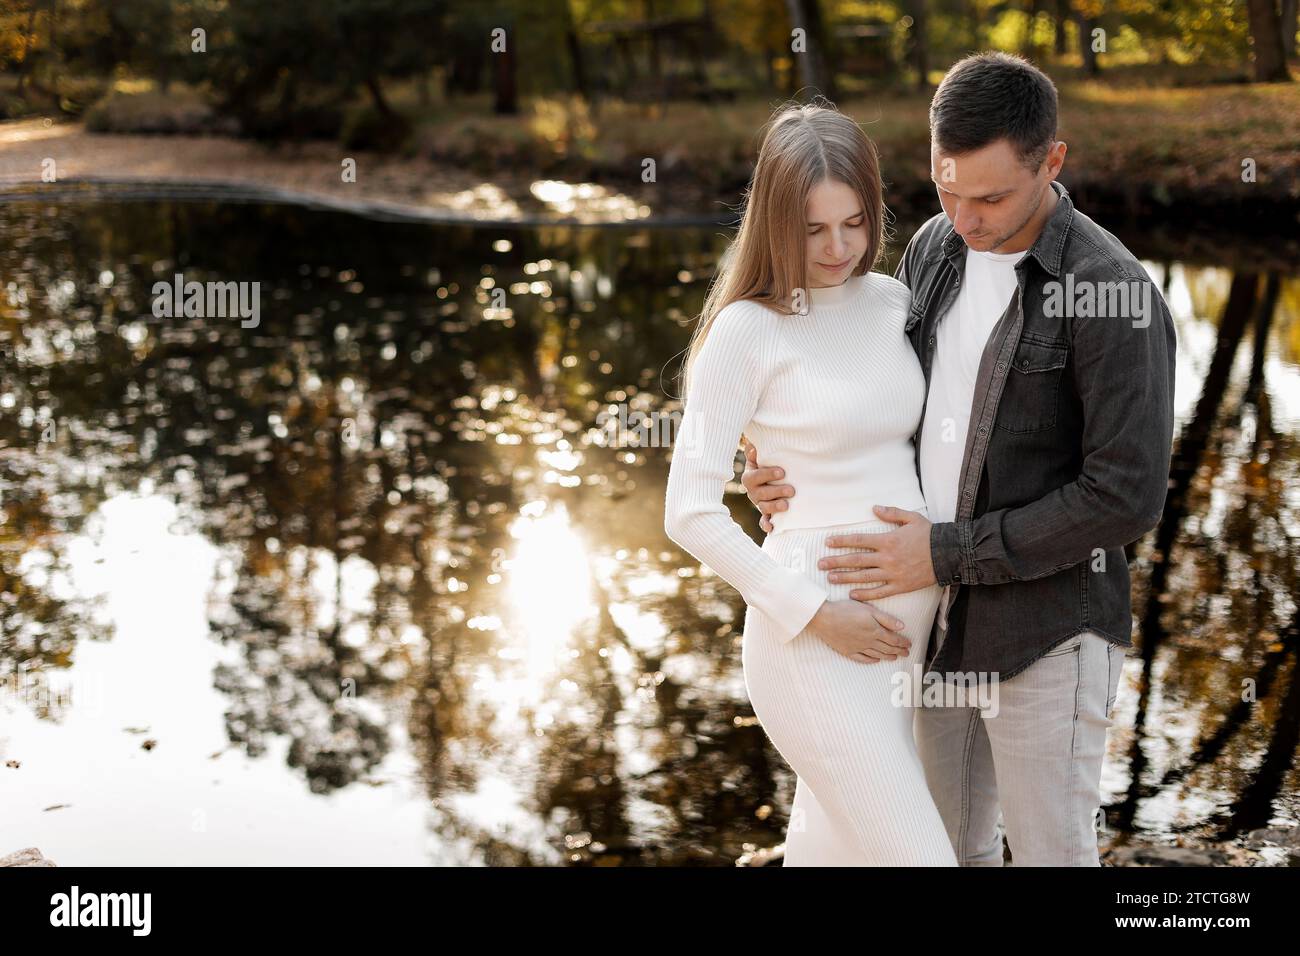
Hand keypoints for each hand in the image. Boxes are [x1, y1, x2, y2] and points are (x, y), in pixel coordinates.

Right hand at [740, 438, 793, 532]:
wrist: (774, 477)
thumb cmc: (769, 463)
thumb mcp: (763, 456)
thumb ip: (757, 451)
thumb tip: (752, 446)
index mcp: (750, 477)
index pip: (754, 476)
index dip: (767, 475)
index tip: (782, 472)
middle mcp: (753, 491)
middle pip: (760, 493)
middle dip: (776, 492)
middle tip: (792, 490)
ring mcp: (759, 503)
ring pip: (763, 507)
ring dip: (774, 507)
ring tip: (787, 505)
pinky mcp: (766, 513)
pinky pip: (763, 521)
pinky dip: (766, 525)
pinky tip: (771, 528)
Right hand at [806, 599, 911, 663]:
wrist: (824, 618)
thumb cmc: (846, 610)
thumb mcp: (869, 610)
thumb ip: (886, 619)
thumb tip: (902, 627)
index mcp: (875, 631)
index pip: (893, 639)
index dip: (903, 642)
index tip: (909, 644)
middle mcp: (868, 642)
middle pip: (887, 648)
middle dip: (898, 651)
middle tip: (906, 653)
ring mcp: (858, 648)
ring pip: (877, 654)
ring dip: (887, 656)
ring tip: (894, 658)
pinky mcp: (847, 651)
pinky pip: (862, 659)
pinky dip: (871, 660)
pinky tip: (875, 661)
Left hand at [818, 505, 937, 599]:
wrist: (949, 554)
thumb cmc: (930, 534)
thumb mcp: (912, 518)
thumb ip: (892, 513)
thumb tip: (874, 508)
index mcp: (888, 540)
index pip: (858, 540)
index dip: (841, 541)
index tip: (827, 542)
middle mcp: (887, 558)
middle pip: (856, 560)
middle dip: (836, 562)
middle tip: (820, 564)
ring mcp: (893, 573)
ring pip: (864, 577)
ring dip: (845, 578)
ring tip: (831, 578)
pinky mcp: (900, 586)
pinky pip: (880, 592)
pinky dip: (865, 594)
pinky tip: (852, 595)